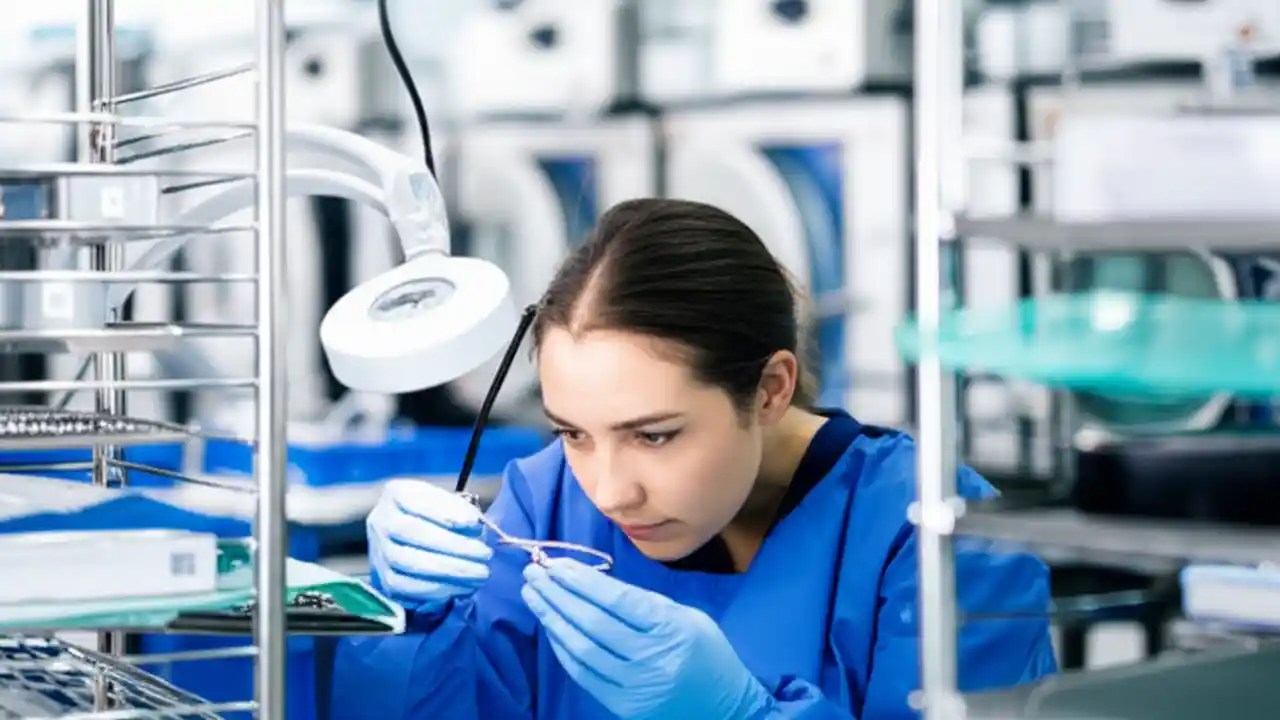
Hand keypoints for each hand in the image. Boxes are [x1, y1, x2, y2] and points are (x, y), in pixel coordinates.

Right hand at [367, 479, 492, 613]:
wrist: (410, 544)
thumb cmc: (436, 519)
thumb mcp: (446, 503)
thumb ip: (459, 510)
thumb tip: (474, 525)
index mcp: (396, 493)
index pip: (418, 501)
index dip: (447, 512)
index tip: (475, 523)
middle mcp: (381, 521)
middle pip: (414, 533)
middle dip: (455, 545)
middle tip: (485, 554)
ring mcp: (379, 552)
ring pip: (411, 563)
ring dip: (451, 571)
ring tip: (480, 573)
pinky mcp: (384, 580)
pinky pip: (409, 588)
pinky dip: (440, 589)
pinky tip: (464, 588)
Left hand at [521, 559, 774, 719]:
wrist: (726, 711)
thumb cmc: (709, 656)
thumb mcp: (688, 618)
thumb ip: (645, 604)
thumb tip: (593, 585)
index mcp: (672, 628)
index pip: (618, 600)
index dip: (582, 581)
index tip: (557, 564)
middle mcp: (653, 658)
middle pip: (593, 622)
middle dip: (558, 594)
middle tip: (534, 573)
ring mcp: (636, 687)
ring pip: (582, 649)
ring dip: (553, 619)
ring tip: (534, 595)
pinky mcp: (624, 707)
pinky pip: (584, 674)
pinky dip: (563, 649)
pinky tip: (551, 627)